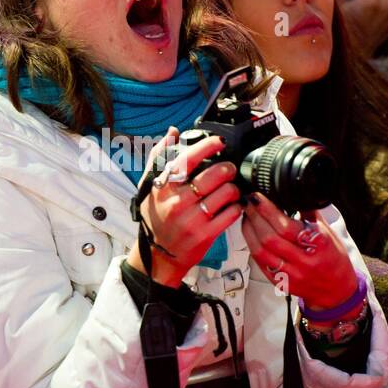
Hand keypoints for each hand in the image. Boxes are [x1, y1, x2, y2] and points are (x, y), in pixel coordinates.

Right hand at [126, 128, 242, 288]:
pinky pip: (231, 213)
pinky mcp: (206, 235)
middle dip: (227, 168)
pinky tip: (232, 205)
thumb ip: (159, 157)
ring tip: (230, 188)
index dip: (207, 146)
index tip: (219, 141)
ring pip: (226, 193)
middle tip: (228, 169)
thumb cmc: (157, 218)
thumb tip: (172, 132)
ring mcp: (192, 220)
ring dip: (234, 187)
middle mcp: (177, 202)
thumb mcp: (150, 188)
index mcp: (163, 187)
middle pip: (214, 174)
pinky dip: (237, 206)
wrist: (160, 256)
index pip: (187, 160)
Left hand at [242, 193, 355, 308]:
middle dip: (255, 217)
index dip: (267, 210)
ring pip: (260, 251)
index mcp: (318, 245)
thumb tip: (292, 192)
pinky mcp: (281, 284)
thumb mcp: (328, 232)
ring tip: (247, 216)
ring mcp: (291, 275)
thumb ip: (310, 213)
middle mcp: (304, 262)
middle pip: (269, 238)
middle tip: (249, 203)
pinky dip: (252, 245)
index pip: (286, 226)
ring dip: (249, 231)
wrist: (336, 290)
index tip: (258, 197)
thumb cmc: (333, 259)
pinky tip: (250, 234)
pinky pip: (260, 263)